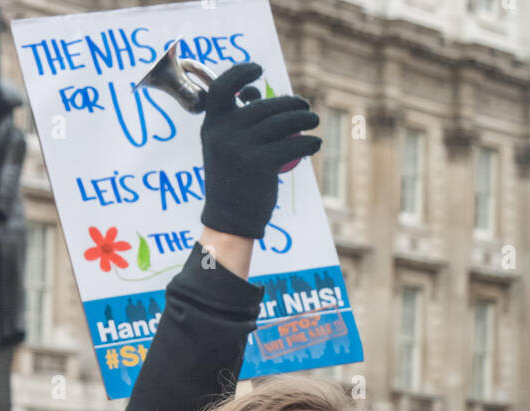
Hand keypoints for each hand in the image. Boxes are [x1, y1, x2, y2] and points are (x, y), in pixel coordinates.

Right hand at [200, 62, 320, 238]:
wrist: (230, 220)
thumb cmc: (231, 181)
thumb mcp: (223, 148)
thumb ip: (237, 123)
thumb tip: (258, 96)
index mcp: (212, 125)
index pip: (221, 87)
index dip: (239, 73)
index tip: (258, 70)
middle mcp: (224, 133)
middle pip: (263, 107)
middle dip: (289, 102)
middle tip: (305, 105)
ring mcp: (242, 148)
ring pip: (280, 123)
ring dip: (303, 118)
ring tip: (315, 119)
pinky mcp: (261, 164)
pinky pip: (291, 145)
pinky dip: (308, 141)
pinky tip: (317, 142)